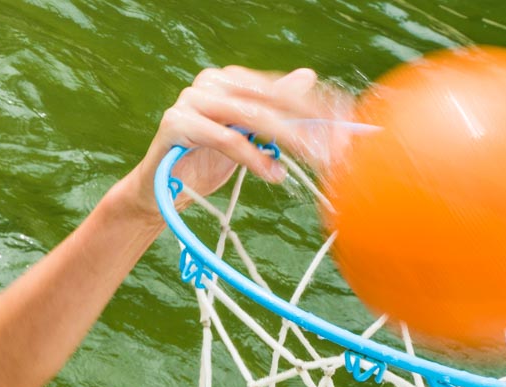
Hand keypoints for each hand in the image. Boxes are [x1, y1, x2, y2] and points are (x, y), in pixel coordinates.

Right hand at [123, 66, 352, 220]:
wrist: (158, 193)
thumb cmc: (202, 164)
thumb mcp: (246, 137)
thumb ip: (273, 109)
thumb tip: (307, 74)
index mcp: (227, 81)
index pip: (277, 89)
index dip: (314, 106)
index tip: (347, 125)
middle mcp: (208, 84)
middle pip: (269, 100)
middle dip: (307, 124)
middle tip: (336, 147)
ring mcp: (189, 101)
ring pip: (251, 116)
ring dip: (287, 140)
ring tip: (311, 160)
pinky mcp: (175, 124)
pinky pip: (225, 139)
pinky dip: (252, 158)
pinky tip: (273, 174)